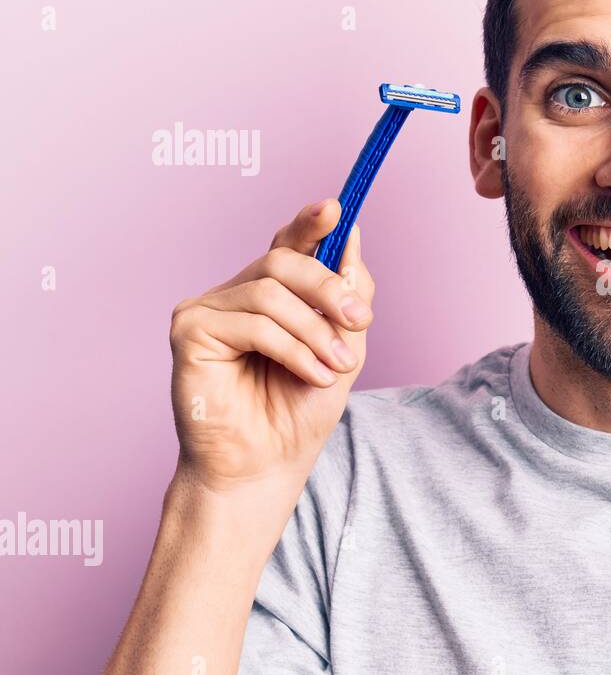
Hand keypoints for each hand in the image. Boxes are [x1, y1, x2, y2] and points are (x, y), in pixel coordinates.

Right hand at [168, 199, 374, 501]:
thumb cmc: (299, 411)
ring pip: (269, 293)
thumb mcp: (343, 346)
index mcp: (270, 292)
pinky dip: (291, 349)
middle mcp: (235, 293)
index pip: (288, 243)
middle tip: (358, 320)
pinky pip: (252, 323)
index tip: (337, 208)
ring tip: (334, 365)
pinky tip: (310, 374)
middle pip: (282, 260)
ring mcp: (206, 309)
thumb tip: (351, 235)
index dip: (311, 222)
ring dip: (314, 331)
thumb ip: (348, 294)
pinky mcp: (189, 332)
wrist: (267, 466)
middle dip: (328, 287)